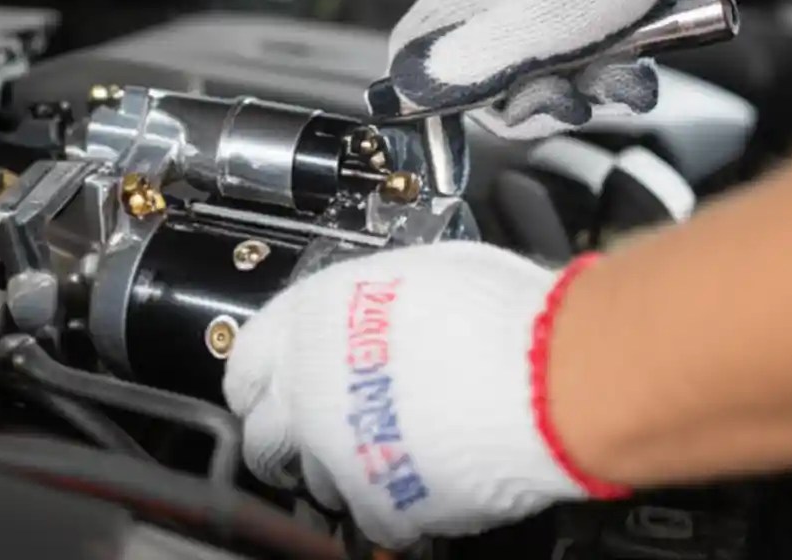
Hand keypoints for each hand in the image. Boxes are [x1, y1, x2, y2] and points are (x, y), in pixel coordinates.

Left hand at [222, 242, 626, 548]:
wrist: (548, 373)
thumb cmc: (501, 313)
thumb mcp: (416, 273)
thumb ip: (371, 303)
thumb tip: (377, 315)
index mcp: (310, 322)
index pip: (243, 363)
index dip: (256, 381)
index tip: (265, 392)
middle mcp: (307, 390)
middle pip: (262, 436)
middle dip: (285, 441)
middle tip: (315, 437)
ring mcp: (337, 454)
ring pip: (314, 482)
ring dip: (340, 472)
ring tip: (386, 455)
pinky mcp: (380, 504)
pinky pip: (369, 517)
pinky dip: (392, 506)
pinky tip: (423, 483)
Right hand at [386, 0, 761, 138]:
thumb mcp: (547, 20)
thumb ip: (478, 59)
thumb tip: (408, 89)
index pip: (414, 47)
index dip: (432, 95)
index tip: (468, 125)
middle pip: (490, 75)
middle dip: (537, 102)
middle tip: (573, 101)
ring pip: (547, 69)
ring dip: (589, 88)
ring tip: (622, 77)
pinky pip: (587, 52)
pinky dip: (614, 68)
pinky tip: (639, 65)